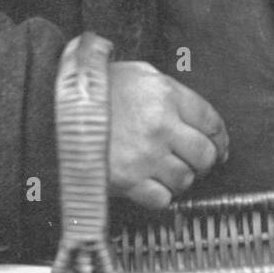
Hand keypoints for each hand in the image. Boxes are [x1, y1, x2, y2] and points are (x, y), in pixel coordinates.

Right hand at [106, 61, 228, 209]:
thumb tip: (195, 112)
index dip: (220, 138)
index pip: (211, 122)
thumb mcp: (138, 73)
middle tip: (196, 162)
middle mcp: (161, 126)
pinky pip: (162, 199)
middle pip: (205, 155)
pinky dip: (161, 195)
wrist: (53, 110)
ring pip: (185, 179)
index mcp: (166, 95)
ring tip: (167, 170)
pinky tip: (151, 184)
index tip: (219, 146)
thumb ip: (169, 89)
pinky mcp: (127, 181)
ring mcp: (145, 156)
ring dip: (180, 178)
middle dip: (204, 160)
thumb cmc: (94, 89)